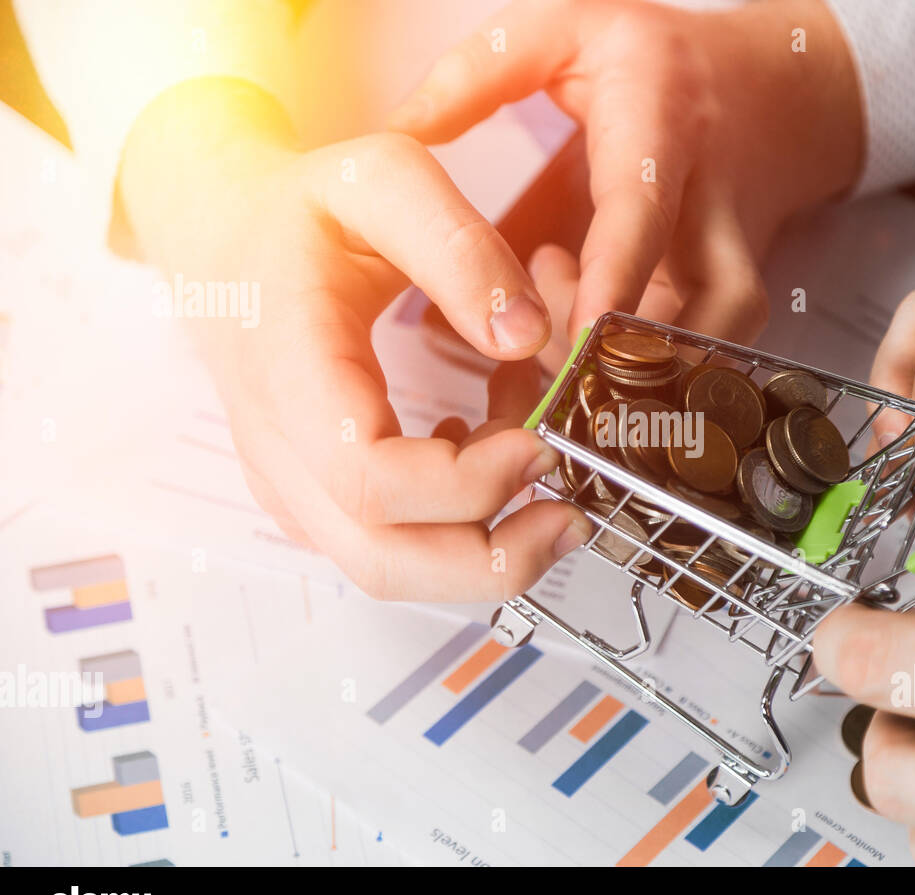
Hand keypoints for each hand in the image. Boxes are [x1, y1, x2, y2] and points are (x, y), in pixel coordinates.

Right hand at [119, 78, 589, 599]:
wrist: (220, 234)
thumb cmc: (303, 207)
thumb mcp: (382, 181)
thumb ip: (460, 249)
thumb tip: (529, 337)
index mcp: (289, 371)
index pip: (371, 481)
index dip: (468, 486)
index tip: (542, 445)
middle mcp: (279, 448)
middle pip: (383, 561)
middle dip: (492, 559)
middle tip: (570, 514)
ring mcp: (291, 483)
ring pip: (388, 570)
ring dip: (482, 547)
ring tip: (538, 469)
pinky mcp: (311, 497)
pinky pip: (385, 546)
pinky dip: (455, 527)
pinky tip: (487, 452)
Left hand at [390, 0, 863, 352]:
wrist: (768, 90)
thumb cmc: (654, 62)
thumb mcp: (566, 32)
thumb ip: (479, 74)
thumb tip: (400, 130)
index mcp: (662, 125)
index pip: (643, 211)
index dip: (615, 276)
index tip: (584, 333)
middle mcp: (711, 201)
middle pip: (707, 301)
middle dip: (640, 355)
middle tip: (557, 366)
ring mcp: (733, 257)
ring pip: (707, 343)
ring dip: (632, 370)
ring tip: (558, 338)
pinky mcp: (731, 297)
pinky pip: (696, 357)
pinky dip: (639, 374)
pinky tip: (582, 349)